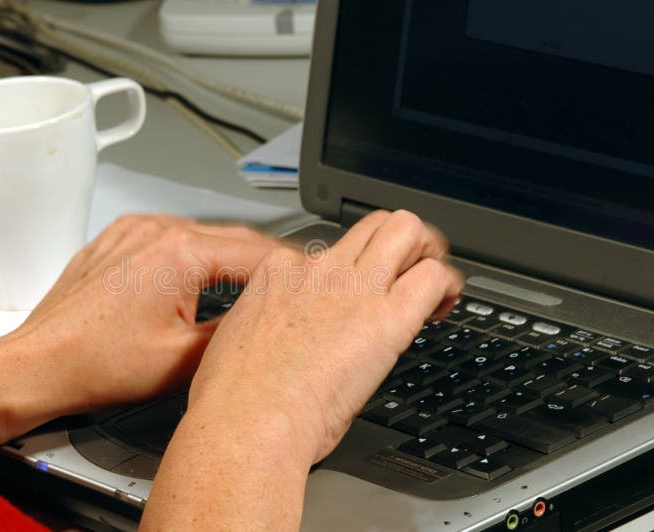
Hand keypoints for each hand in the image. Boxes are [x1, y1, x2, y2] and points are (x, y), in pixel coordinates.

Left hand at [0, 214, 279, 445]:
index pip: (257, 254)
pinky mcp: (118, 238)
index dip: (291, 270)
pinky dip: (193, 251)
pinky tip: (200, 272)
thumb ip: (234, 331)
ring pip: (202, 234)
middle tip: (289, 281)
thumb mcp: (183, 359)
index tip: (310, 280)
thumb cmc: (96, 363)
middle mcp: (157, 230)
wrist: (41, 363)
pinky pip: (169, 235)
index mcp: (180, 252)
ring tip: (251, 280)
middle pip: (232, 238)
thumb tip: (262, 320)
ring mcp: (134, 230)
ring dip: (228, 254)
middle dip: (263, 260)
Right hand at [143, 210, 462, 529]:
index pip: (323, 251)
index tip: (351, 299)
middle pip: (372, 225)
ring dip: (426, 251)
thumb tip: (284, 345)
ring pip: (406, 229)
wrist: (246, 417)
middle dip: (398, 243)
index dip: (345, 272)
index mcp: (279, 273)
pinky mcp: (385, 318)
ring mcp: (353, 287)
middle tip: (406, 273)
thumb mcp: (236, 342)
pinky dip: (447, 286)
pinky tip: (442, 308)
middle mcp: (319, 270)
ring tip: (430, 284)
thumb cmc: (235, 397)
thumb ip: (266, 330)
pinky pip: (432, 277)